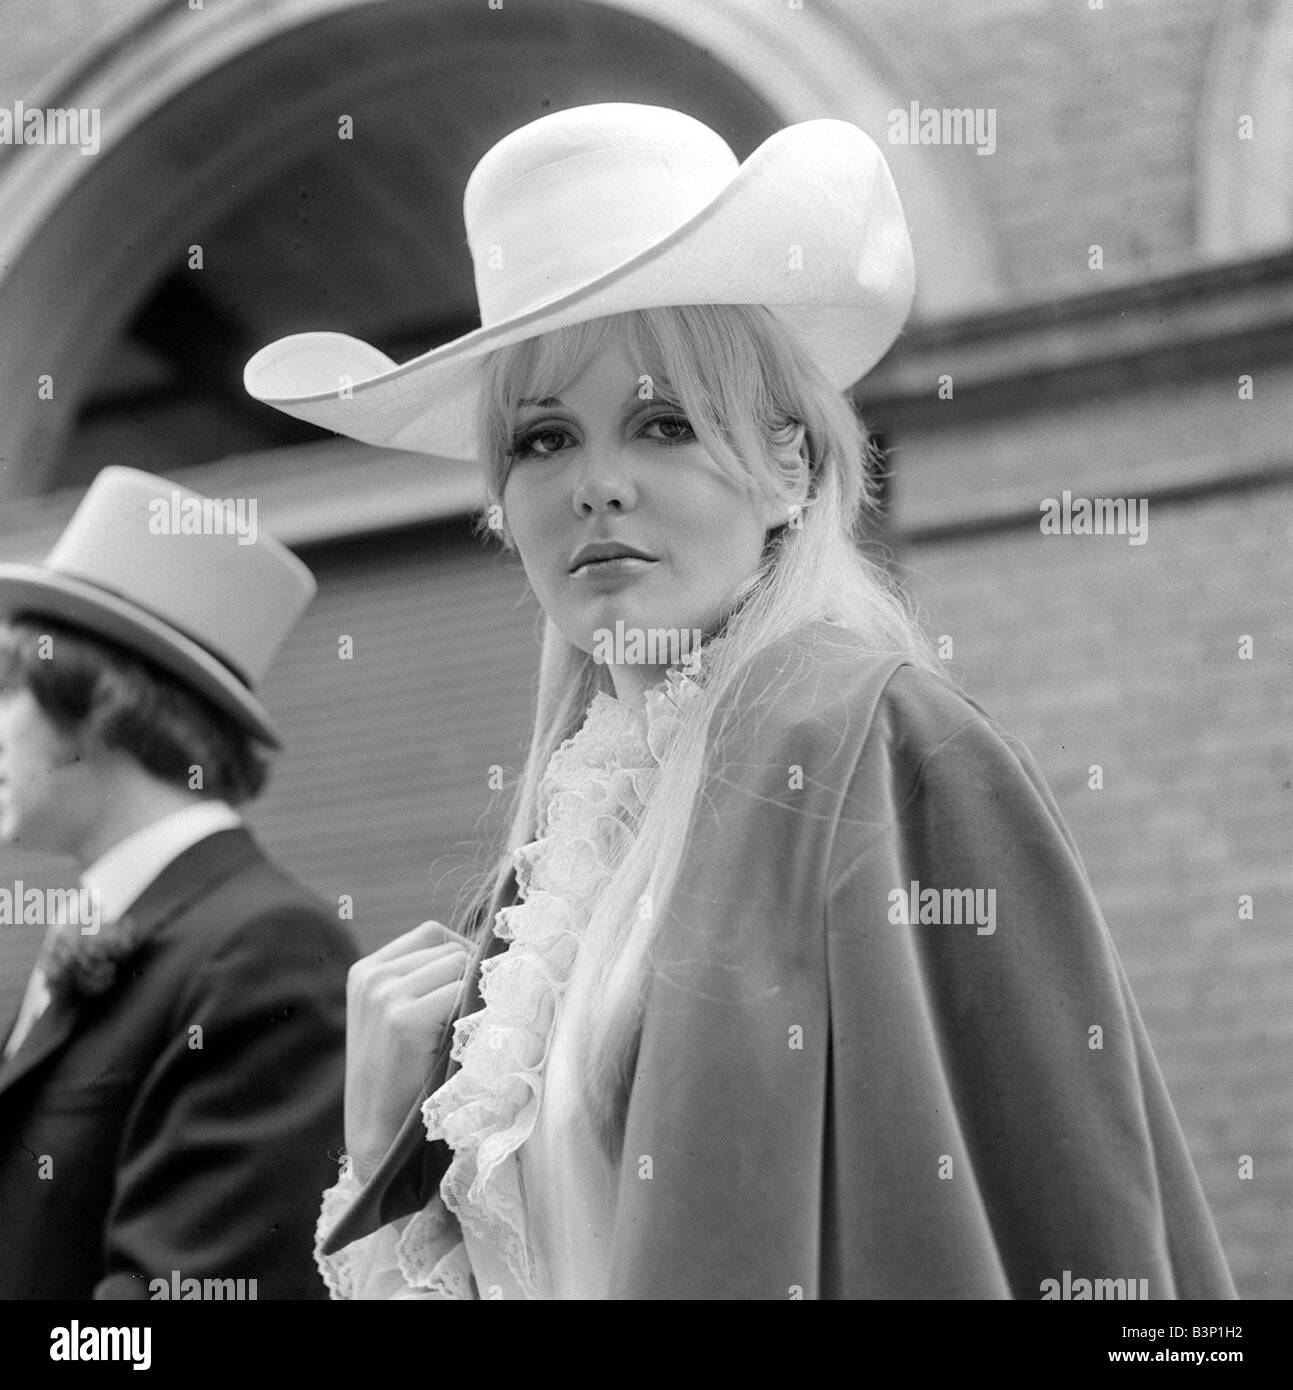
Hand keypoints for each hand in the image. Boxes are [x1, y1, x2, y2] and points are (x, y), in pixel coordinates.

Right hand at [345, 921, 473, 1182]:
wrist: (381, 1143)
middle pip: (450, 947)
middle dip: (470, 979)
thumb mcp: (400, 1019)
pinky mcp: (401, 1017)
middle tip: (470, 1024)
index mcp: (367, 971)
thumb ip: (427, 983)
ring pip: (460, 964)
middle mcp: (371, 975)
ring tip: (463, 1037)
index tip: (471, 995)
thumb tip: (491, 949)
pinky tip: (463, 1044)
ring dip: (473, 997)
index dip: (463, 958)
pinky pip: (461, 991)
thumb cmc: (402, 1083)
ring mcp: (383, 994)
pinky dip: (473, 1013)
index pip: (433, 934)